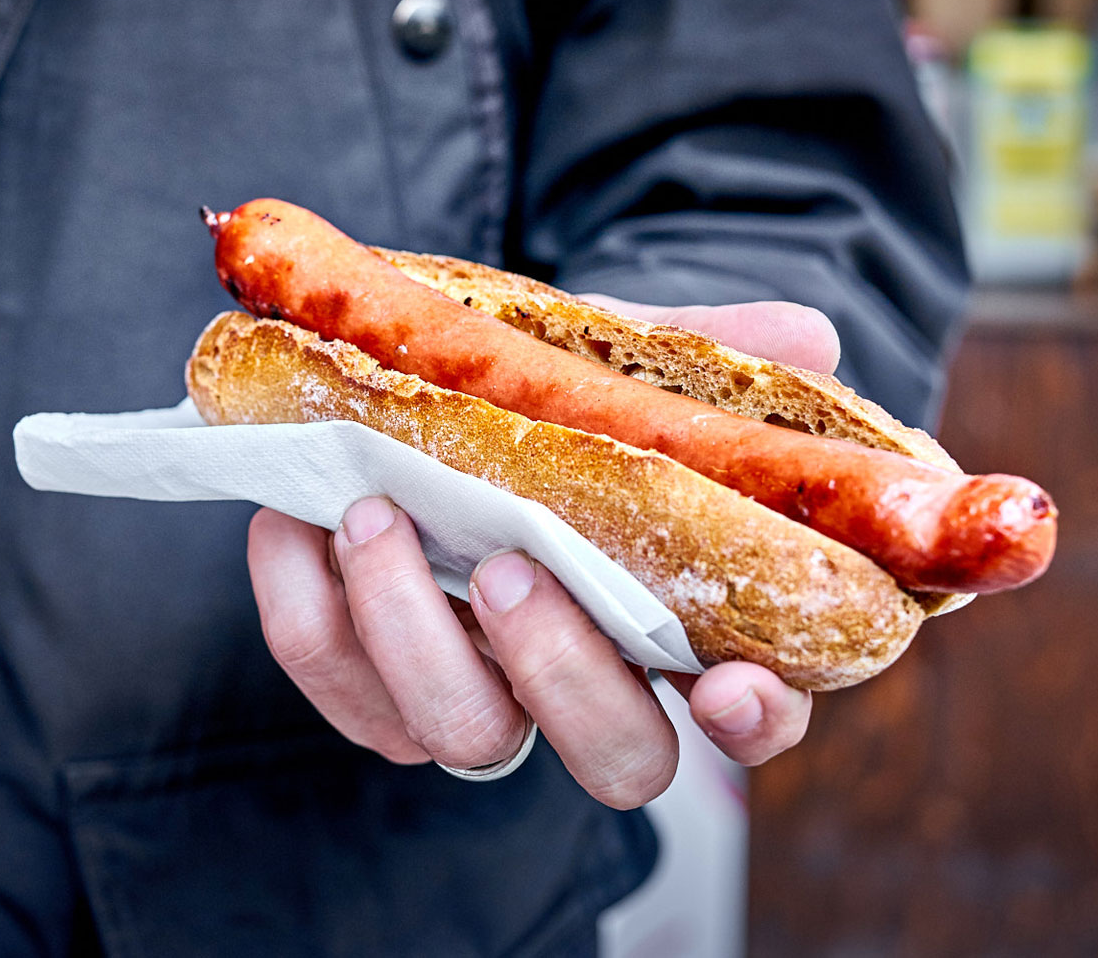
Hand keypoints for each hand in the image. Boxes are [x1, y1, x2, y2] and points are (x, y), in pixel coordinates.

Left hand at [245, 297, 836, 806]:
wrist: (432, 403)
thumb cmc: (563, 405)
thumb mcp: (632, 366)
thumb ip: (710, 358)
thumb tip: (805, 337)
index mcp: (684, 629)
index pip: (753, 718)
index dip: (753, 721)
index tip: (728, 683)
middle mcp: (589, 688)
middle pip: (616, 759)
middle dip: (562, 676)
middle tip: (510, 569)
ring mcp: (483, 698)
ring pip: (463, 735)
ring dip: (413, 634)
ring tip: (376, 513)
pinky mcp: (374, 689)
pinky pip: (336, 683)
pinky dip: (305, 606)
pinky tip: (292, 518)